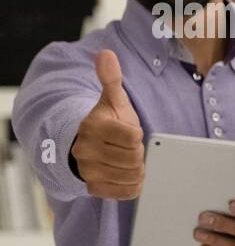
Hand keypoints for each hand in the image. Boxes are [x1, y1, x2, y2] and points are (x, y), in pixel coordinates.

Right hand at [71, 49, 144, 199]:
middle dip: (137, 152)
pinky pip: (127, 191)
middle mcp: (86, 151)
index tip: (128, 131)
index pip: (133, 137)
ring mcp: (89, 171)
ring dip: (136, 168)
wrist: (89, 145)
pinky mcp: (94, 188)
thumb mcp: (112, 99)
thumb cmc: (108, 121)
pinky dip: (133, 184)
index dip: (136, 134)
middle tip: (127, 146)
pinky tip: (125, 172)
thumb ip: (111, 78)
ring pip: (132, 175)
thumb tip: (106, 54)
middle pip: (134, 157)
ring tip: (126, 158)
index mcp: (93, 127)